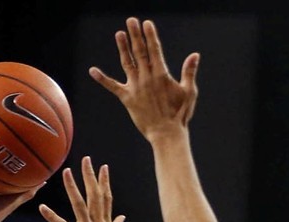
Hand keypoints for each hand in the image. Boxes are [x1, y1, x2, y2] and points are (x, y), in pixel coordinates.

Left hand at [39, 157, 125, 221]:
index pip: (106, 198)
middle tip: (86, 159)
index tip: (103, 166)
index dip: (104, 182)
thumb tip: (123, 216)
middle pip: (95, 196)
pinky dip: (52, 216)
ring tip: (66, 172)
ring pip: (80, 206)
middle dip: (91, 177)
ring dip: (73, 188)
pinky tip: (42, 207)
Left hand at [89, 17, 199, 142]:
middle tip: (131, 21)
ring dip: (123, 48)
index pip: (155, 50)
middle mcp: (147, 78)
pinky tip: (92, 71)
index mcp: (162, 75)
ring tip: (119, 34)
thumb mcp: (189, 92)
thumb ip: (189, 72)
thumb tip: (195, 55)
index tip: (147, 24)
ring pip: (127, 63)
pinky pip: (112, 87)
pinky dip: (102, 79)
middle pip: (140, 52)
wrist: (166, 134)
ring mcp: (136, 87)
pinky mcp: (127, 98)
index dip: (150, 36)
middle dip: (136, 35)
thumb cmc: (180, 114)